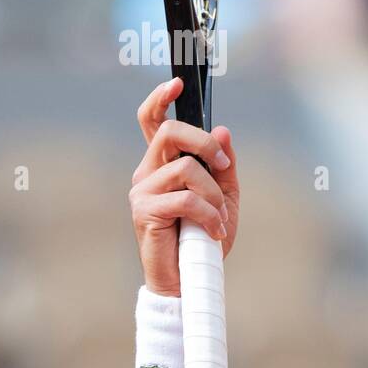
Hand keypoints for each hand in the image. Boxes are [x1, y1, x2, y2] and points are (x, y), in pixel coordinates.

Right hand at [128, 77, 239, 297]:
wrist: (188, 283)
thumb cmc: (203, 240)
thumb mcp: (225, 197)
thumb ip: (223, 165)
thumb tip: (222, 130)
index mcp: (163, 164)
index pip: (152, 121)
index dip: (161, 98)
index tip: (177, 84)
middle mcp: (147, 172)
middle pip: (170, 132)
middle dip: (204, 143)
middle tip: (221, 165)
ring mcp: (142, 190)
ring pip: (186, 168)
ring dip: (213, 194)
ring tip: (220, 219)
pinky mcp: (145, 211)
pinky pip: (186, 198)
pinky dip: (209, 214)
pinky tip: (214, 231)